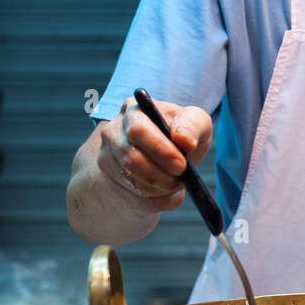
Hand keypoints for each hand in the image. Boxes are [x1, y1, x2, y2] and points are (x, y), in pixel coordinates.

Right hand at [97, 97, 212, 212]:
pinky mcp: (111, 178)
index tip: (181, 163)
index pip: (138, 130)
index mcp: (134, 109)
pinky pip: (136, 196)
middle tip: (181, 176)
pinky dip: (157, 196)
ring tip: (176, 180)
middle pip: (132, 159)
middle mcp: (114, 130)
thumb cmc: (180, 135)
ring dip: (161, 185)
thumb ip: (193, 125)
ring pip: (134, 181)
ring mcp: (109, 155)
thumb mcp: (196, 122)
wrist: (164, 158)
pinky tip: (165, 187)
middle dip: (161, 172)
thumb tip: (184, 140)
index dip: (160, 149)